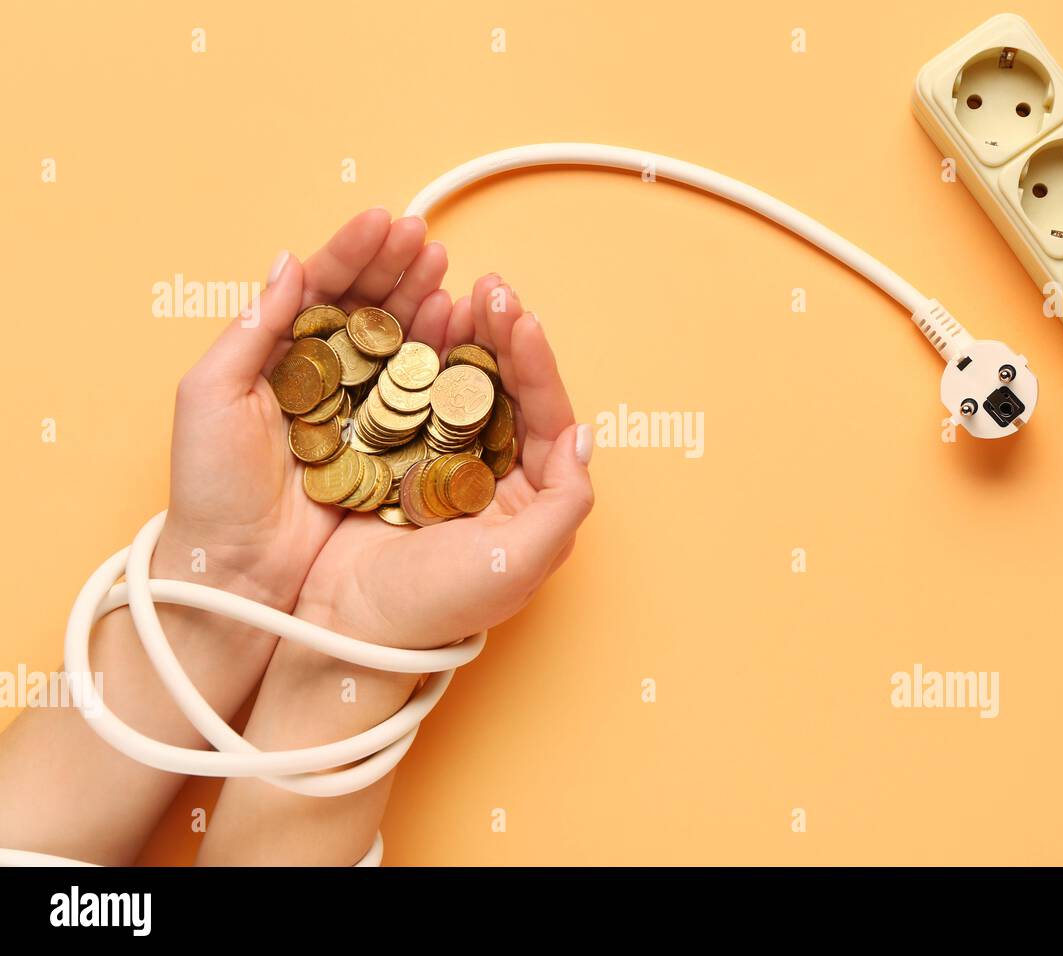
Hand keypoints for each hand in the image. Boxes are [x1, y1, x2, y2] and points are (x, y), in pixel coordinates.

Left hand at [152, 209, 451, 611]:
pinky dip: (439, 356)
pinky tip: (457, 327)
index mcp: (278, 354)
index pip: (319, 288)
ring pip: (398, 341)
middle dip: (398, 267)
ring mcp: (360, 409)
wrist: (240, 568)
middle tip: (428, 238)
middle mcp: (324, 375)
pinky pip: (418, 392)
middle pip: (367, 306)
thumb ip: (252, 327)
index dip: (351, 252)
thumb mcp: (210, 395)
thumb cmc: (212, 485)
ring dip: (424, 301)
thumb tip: (289, 262)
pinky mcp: (390, 446)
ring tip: (448, 271)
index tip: (384, 220)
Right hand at [292, 273, 594, 647]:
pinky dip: (418, 358)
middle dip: (503, 336)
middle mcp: (493, 474)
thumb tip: (585, 436)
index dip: (536, 365)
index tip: (521, 318)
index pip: (547, 416)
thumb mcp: (519, 562)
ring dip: (464, 337)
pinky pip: (414, 394)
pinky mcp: (394, 456)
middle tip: (491, 288)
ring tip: (458, 292)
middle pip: (508, 390)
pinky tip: (416, 325)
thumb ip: (566, 501)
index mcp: (530, 497)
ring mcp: (442, 462)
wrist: (347, 631)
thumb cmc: (438, 606)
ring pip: (463, 384)